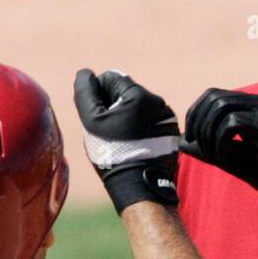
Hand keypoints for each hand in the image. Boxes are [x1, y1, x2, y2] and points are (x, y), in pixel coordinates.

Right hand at [73, 69, 180, 214]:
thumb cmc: (112, 152)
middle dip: (114, 108)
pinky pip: (151, 122)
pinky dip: (141, 130)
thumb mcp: (91, 122)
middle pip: (125, 93)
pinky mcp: (172, 132)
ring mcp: (167, 117)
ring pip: (139, 108)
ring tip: (124, 142)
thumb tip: (85, 73)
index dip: (97, 97)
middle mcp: (157, 101)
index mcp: (137, 94)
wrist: (139, 185)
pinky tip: (136, 146)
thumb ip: (85, 93)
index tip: (98, 119)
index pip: (109, 79)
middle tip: (110, 133)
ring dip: (128, 119)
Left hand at [181, 88, 257, 212]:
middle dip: (198, 123)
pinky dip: (221, 142)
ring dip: (209, 134)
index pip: (214, 95)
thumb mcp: (237, 161)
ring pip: (220, 107)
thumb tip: (184, 142)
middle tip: (200, 148)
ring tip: (217, 156)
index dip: (196, 114)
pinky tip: (227, 158)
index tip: (194, 139)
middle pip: (213, 97)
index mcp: (253, 107)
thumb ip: (212, 150)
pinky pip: (233, 124)